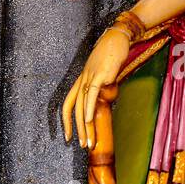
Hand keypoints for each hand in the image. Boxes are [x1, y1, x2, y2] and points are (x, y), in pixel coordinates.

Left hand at [62, 26, 131, 148]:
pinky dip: (89, 108)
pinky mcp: (100, 74)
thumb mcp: (104, 73)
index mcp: (81, 81)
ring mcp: (89, 77)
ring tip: (89, 141)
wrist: (117, 38)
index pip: (68, 104)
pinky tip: (89, 120)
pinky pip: (92, 94)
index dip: (67, 121)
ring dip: (85, 126)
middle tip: (82, 146)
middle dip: (78, 130)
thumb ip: (102, 87)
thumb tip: (105, 99)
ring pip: (82, 106)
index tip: (69, 136)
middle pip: (74, 109)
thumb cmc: (112, 54)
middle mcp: (82, 80)